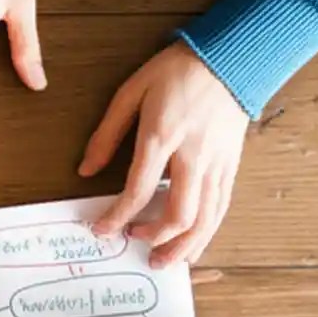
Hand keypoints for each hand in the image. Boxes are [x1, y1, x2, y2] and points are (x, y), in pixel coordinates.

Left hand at [80, 42, 247, 266]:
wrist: (231, 55)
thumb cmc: (177, 70)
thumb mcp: (131, 92)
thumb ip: (106, 134)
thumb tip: (85, 170)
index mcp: (162, 135)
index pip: (138, 189)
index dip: (117, 216)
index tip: (102, 230)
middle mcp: (193, 155)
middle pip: (179, 213)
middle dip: (156, 239)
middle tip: (136, 247)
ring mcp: (217, 162)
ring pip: (206, 219)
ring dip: (185, 246)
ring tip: (165, 261)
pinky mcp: (232, 165)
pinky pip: (222, 207)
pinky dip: (208, 233)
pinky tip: (194, 246)